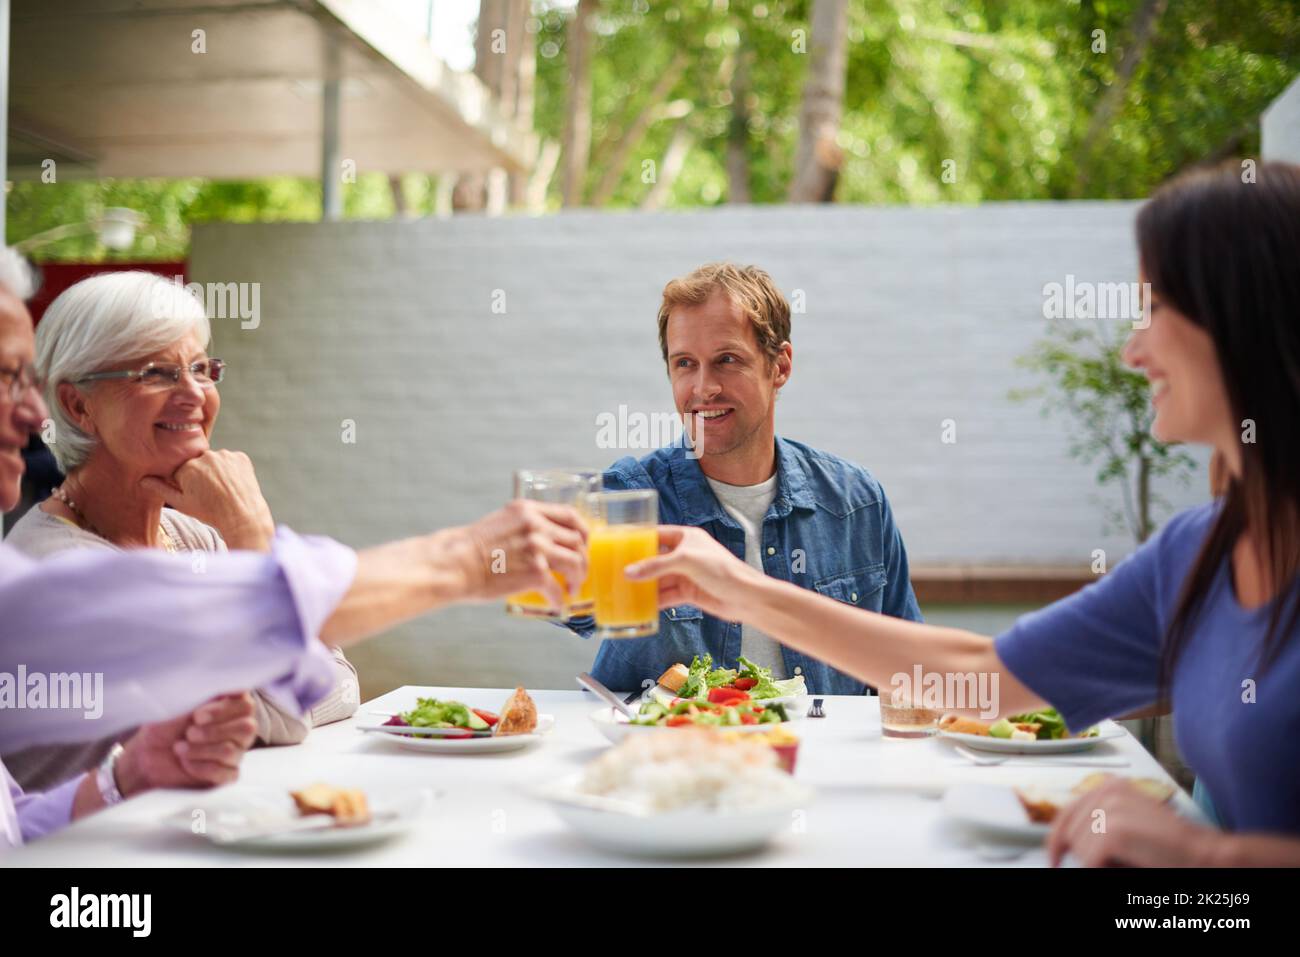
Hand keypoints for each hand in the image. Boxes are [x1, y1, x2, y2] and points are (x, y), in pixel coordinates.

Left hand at [115, 693, 258, 794]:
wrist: (146, 756)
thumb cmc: (164, 725)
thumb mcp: (180, 704)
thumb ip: (203, 694)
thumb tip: (219, 684)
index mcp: (231, 706)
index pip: (246, 704)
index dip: (223, 710)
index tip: (197, 716)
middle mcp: (239, 728)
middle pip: (246, 728)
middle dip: (213, 732)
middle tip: (189, 733)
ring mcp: (236, 752)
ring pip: (232, 751)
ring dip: (201, 750)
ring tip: (180, 748)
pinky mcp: (226, 774)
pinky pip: (226, 773)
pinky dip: (201, 768)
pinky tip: (186, 763)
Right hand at [140, 449, 274, 550]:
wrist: (243, 517)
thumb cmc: (210, 513)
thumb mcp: (182, 504)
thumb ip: (161, 489)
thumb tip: (142, 480)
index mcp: (187, 467)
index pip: (180, 470)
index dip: (186, 484)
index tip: (195, 495)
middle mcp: (206, 457)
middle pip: (197, 463)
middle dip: (200, 475)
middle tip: (210, 493)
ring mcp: (225, 455)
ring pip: (214, 460)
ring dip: (216, 470)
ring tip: (222, 490)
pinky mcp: (241, 456)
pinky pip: (231, 460)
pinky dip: (231, 469)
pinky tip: (233, 484)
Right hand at [455, 499, 588, 606]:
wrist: (454, 564)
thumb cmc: (470, 548)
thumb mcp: (501, 523)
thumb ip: (525, 526)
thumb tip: (544, 542)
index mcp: (528, 510)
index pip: (570, 515)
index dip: (583, 532)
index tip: (584, 544)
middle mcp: (536, 525)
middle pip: (577, 540)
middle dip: (583, 559)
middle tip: (578, 572)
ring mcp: (538, 548)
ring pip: (576, 562)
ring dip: (578, 578)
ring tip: (571, 588)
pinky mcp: (535, 573)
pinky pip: (557, 588)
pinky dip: (559, 599)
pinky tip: (555, 604)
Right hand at [623, 525, 762, 620]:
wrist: (745, 597)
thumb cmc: (722, 570)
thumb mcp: (686, 561)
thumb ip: (656, 566)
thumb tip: (629, 572)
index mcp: (687, 538)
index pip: (658, 535)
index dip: (640, 539)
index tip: (621, 544)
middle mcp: (685, 555)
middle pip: (656, 559)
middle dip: (639, 566)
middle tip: (617, 571)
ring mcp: (687, 574)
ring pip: (660, 579)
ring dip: (645, 586)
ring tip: (624, 590)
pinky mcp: (689, 593)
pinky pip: (667, 595)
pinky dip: (655, 601)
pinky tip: (641, 605)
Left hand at [1047, 777, 1218, 866]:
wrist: (1204, 854)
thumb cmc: (1169, 846)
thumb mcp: (1128, 823)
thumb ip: (1098, 821)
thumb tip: (1063, 838)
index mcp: (1110, 785)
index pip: (1066, 812)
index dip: (1056, 839)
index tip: (1054, 858)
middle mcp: (1107, 790)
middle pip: (1069, 831)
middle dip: (1081, 854)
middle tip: (1102, 864)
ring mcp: (1110, 808)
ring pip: (1078, 847)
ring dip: (1096, 861)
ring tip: (1127, 860)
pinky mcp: (1115, 830)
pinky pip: (1090, 860)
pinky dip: (1102, 869)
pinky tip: (1126, 864)